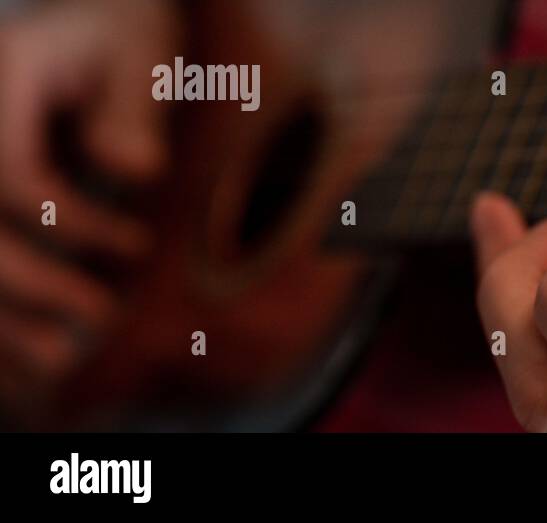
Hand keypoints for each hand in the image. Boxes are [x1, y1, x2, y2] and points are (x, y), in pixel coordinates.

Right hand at [0, 0, 177, 411]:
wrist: (82, 36)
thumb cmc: (120, 45)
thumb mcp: (142, 56)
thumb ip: (135, 110)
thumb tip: (138, 170)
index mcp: (0, 79)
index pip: (12, 174)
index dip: (73, 222)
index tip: (139, 246)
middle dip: (32, 284)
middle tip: (103, 317)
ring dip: (1, 319)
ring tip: (58, 361)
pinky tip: (25, 369)